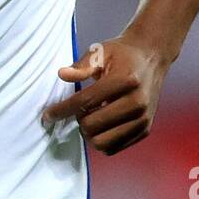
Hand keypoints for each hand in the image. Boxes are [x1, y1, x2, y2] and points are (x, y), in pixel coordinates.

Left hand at [40, 35, 169, 155]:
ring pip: (102, 142)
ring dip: (89, 133)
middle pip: (92, 126)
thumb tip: (62, 75)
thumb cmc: (122, 54)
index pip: (86, 101)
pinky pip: (114, 147)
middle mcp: (137, 102)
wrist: (152, 57)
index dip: (62, 110)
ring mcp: (143, 119)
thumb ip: (81, 65)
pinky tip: (101, 124)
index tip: (47, 115)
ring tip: (89, 117)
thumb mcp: (101, 51)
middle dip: (78, 120)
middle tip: (78, 110)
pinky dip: (101, 139)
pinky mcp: (145, 130)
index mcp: (126, 80)